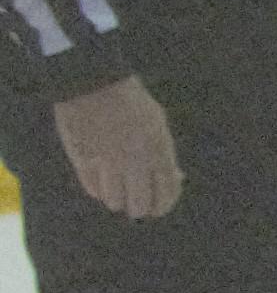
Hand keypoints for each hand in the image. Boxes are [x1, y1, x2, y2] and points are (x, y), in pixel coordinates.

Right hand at [48, 72, 176, 219]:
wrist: (95, 83)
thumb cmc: (131, 104)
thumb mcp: (158, 126)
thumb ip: (165, 154)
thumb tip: (176, 178)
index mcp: (159, 152)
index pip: (166, 194)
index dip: (163, 205)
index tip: (158, 208)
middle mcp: (135, 162)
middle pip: (139, 205)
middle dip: (141, 209)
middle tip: (138, 207)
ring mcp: (108, 162)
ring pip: (115, 202)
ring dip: (118, 201)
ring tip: (119, 196)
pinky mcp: (83, 160)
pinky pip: (93, 189)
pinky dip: (99, 191)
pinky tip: (102, 186)